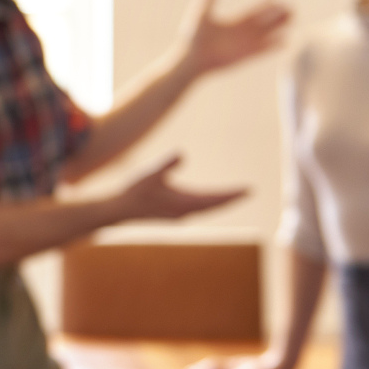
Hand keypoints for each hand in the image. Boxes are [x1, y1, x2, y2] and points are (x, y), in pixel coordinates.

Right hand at [114, 154, 247, 221]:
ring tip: (236, 195)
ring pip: (207, 209)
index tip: (249, 189)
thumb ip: (166, 163)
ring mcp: (180, 215)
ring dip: (221, 202)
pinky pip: (198, 209)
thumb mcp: (149, 172)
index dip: (232, 194)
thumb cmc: (133, 190)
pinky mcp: (174, 214)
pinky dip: (209, 204)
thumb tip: (182, 153)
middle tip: (249, 191)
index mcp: (184, 203)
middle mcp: (185, 212)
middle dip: (232, 198)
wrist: (118, 210)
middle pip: (215, 206)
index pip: (215, 199)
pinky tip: (210, 201)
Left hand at [180, 0, 291, 76]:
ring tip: (292, 20)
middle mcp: (242, 33)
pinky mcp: (244, 56)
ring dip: (279, 28)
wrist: (190, 58)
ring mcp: (244, 45)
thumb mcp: (200, 14)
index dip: (265, 5)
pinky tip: (286, 41)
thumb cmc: (192, 36)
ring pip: (267, 35)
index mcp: (234, 22)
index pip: (254, 11)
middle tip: (291, 6)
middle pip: (264, 22)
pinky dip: (273, 46)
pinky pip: (262, 50)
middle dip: (277, 15)